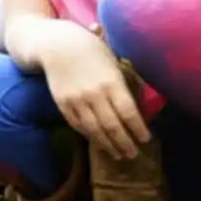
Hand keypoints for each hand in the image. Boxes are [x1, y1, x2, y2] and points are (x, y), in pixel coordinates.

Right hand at [38, 22, 150, 159]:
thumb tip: (138, 101)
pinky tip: (97, 142)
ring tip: (117, 154)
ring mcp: (77, 101)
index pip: (128, 112)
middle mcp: (95, 94)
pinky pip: (77, 125)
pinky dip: (88, 135)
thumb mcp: (111, 60)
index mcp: (111, 82)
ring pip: (94, 129)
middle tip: (133, 154)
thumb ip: (123, 82)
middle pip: (113, 125)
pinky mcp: (62, 104)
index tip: (146, 139)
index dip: (138, 129)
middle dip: (125, 142)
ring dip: (107, 144)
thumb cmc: (88, 48)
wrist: (54, 45)